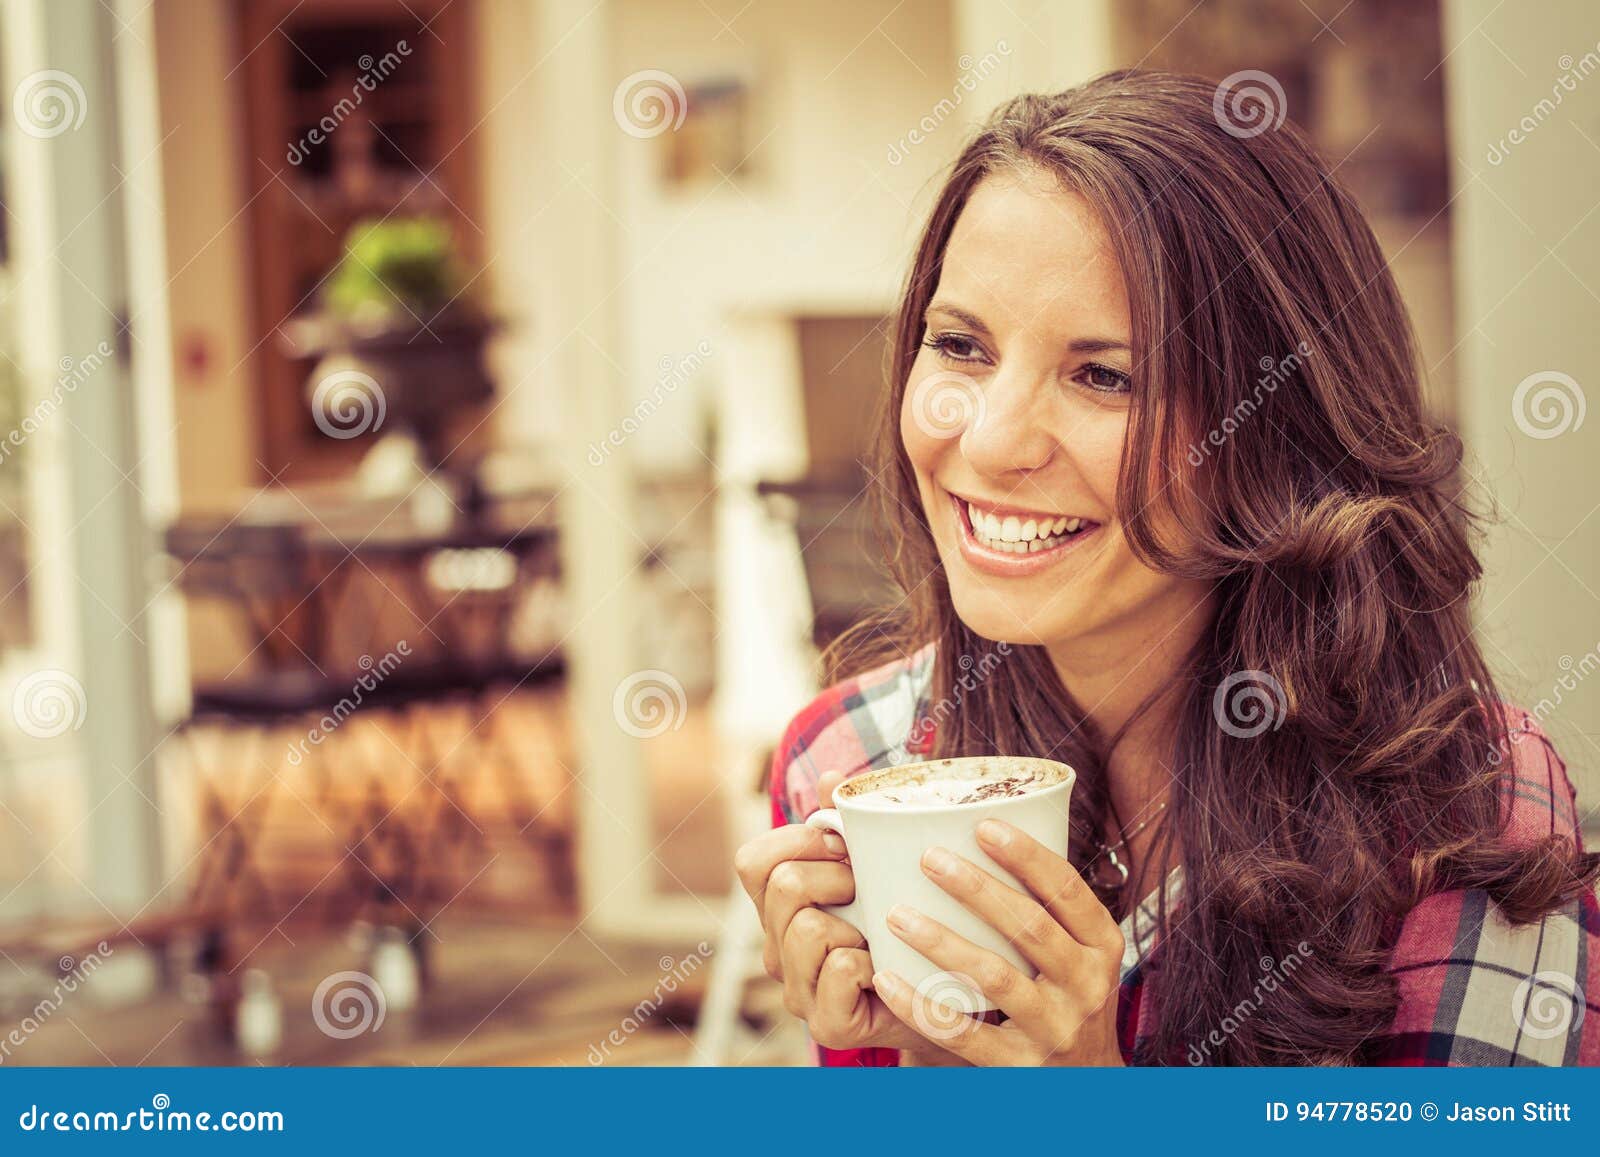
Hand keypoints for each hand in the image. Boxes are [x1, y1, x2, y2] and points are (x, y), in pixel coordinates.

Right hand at [733, 770, 924, 1051]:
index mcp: (779, 910)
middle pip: (783, 885)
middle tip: (868, 891)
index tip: (843, 844)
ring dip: (855, 923)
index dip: (798, 840)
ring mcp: (798, 991)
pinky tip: (885, 968)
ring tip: (877, 934)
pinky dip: (871, 959)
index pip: (753, 860)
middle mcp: (777, 950)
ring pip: (807, 927)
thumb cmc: (907, 925)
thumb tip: (831, 778)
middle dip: (837, 877)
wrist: (950, 998)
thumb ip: (850, 823)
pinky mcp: (827, 1025)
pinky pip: (840, 967)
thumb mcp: (877, 867)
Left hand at [872, 818, 1125, 1065]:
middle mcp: (1088, 987)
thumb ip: (1046, 909)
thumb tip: (982, 833)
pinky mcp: (1019, 1067)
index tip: (983, 824)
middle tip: (929, 857)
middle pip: (1029, 927)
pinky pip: (963, 1033)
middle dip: (976, 888)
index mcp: (1102, 946)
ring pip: (995, 976)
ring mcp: (1055, 1029)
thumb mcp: (1079, 954)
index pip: (1067, 890)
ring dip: (942, 941)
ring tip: (896, 914)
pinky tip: (887, 978)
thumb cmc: (1067, 1001)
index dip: (1027, 855)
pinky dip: (922, 1005)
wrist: (1087, 1087)